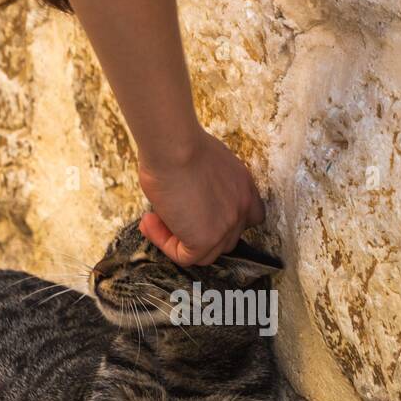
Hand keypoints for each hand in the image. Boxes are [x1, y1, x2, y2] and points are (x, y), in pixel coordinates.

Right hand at [137, 127, 264, 265]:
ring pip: (206, 253)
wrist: (173, 146)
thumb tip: (185, 200)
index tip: (199, 213)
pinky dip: (164, 243)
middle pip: (227, 239)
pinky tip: (149, 222)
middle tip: (168, 215)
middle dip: (197, 231)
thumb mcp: (203, 162)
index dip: (226, 221)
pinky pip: (185, 257)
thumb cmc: (180, 144)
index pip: (251, 216)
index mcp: (244, 187)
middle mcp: (242, 208)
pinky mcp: (206, 240)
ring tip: (153, 218)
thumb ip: (205, 185)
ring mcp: (227, 226)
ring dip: (177, 239)